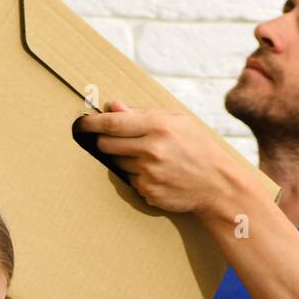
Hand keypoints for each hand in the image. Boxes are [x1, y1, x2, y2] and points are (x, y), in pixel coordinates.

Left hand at [73, 100, 233, 217]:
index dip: (92, 123)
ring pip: (117, 163)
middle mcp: (150, 150)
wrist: (217, 184)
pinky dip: (137, 175)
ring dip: (125, 158)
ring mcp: (147, 173)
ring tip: (149, 157)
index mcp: (158, 127)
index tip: (81, 123)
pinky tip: (157, 172)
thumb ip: (142, 114)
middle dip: (105, 140)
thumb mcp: (177, 121)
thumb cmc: (198, 147)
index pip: (112, 124)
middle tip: (115, 139)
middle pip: (107, 144)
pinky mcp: (147, 192)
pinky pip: (130, 180)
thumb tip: (112, 106)